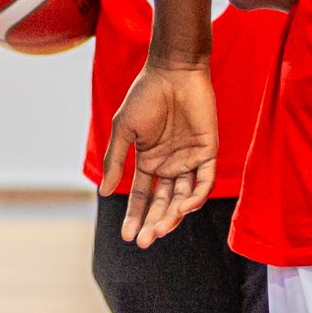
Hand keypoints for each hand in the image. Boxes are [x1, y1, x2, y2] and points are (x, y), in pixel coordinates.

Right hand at [108, 59, 219, 247]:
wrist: (173, 71)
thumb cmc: (145, 96)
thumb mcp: (124, 129)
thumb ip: (115, 161)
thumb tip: (104, 192)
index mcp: (148, 160)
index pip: (142, 196)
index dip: (134, 216)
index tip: (126, 236)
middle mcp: (170, 164)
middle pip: (163, 203)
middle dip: (153, 223)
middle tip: (144, 241)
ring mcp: (190, 160)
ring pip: (184, 198)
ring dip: (173, 216)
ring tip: (159, 229)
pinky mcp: (208, 152)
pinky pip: (205, 181)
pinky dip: (196, 197)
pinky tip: (183, 208)